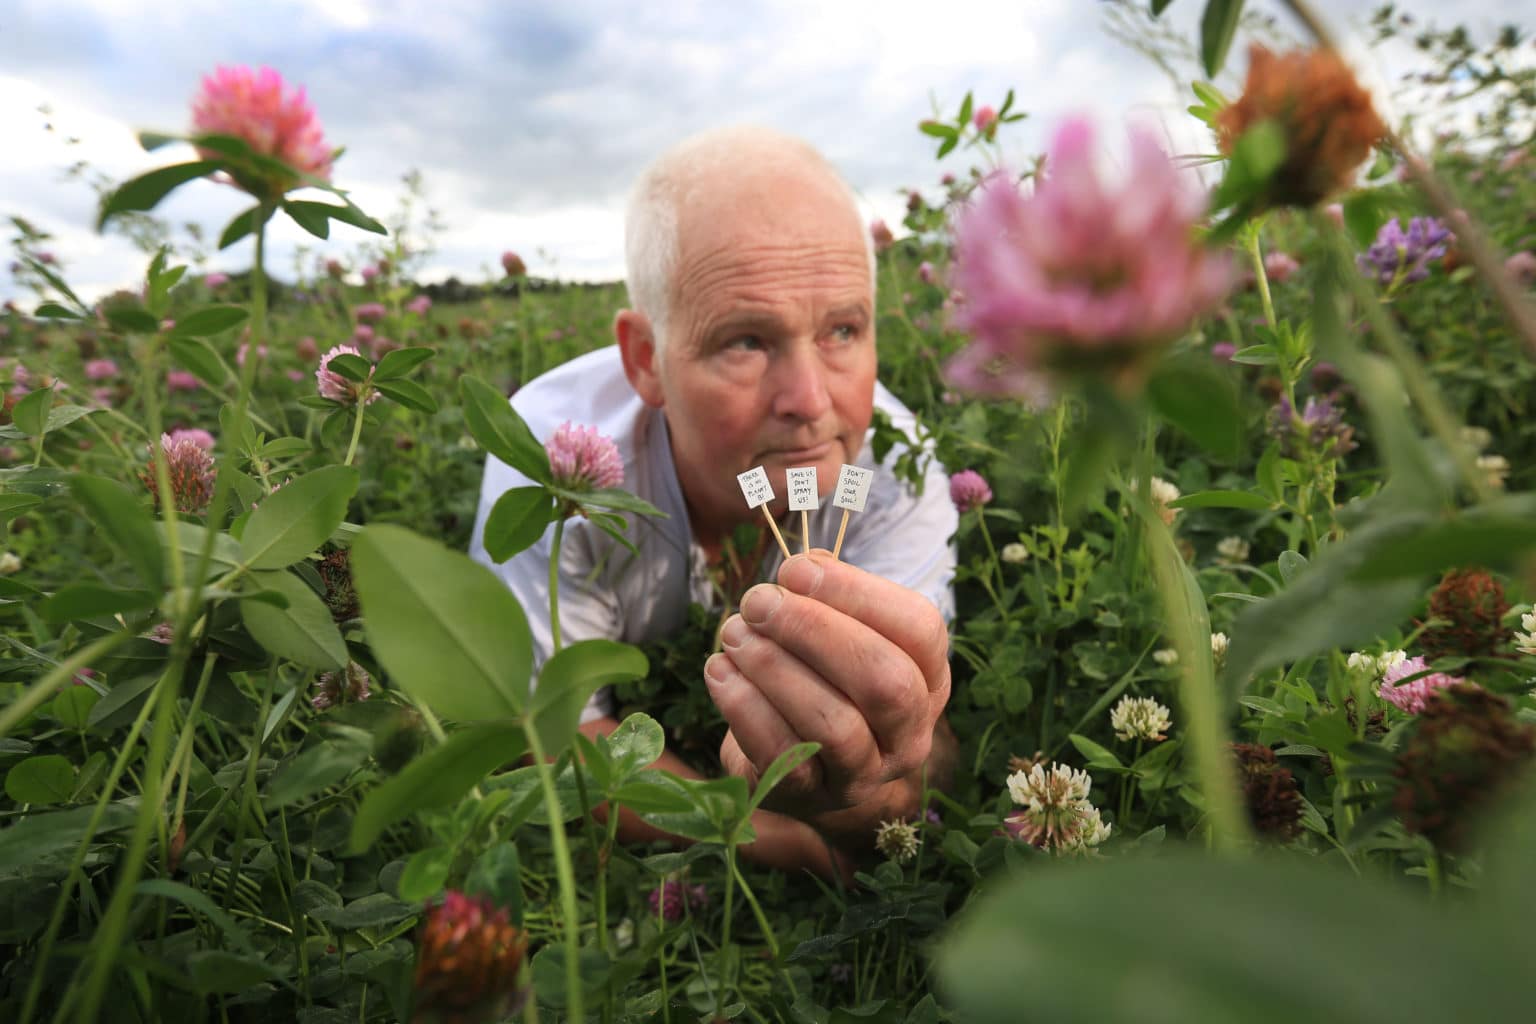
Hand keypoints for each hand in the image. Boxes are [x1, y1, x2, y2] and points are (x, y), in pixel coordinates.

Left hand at [704, 551, 950, 823]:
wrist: (795, 764)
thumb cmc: (820, 680)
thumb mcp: (837, 635)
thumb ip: (829, 597)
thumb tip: (805, 568)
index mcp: (929, 678)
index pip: (919, 629)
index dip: (857, 593)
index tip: (794, 569)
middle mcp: (910, 732)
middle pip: (884, 680)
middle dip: (814, 631)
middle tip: (758, 602)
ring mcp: (866, 774)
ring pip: (834, 724)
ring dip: (774, 668)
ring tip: (733, 634)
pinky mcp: (812, 797)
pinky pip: (783, 755)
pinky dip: (744, 707)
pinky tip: (720, 671)